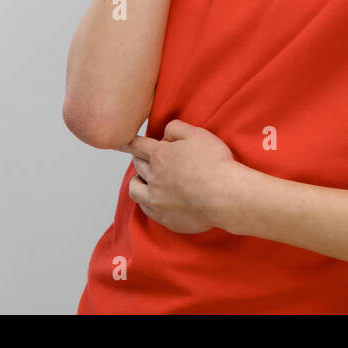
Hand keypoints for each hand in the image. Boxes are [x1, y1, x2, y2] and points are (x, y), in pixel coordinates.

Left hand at [120, 119, 242, 234]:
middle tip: (145, 158)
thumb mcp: (197, 134)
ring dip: (137, 182)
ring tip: (145, 180)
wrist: (225, 196)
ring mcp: (158, 200)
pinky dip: (147, 202)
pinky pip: (146, 210)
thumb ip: (176, 129)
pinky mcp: (166, 218)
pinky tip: (154, 200)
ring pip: (135, 189)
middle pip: (137, 166)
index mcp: (160, 155)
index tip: (122, 142)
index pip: (137, 146)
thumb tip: (164, 134)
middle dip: (139, 159)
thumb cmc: (215, 163)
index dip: (128, 142)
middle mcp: (154, 178)